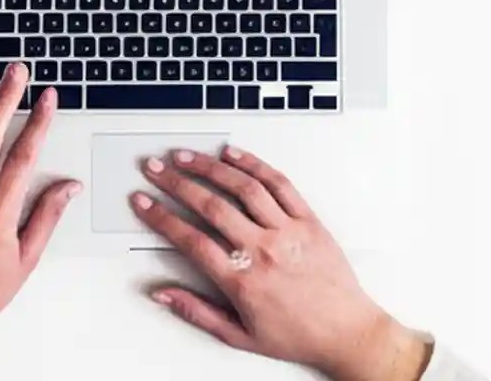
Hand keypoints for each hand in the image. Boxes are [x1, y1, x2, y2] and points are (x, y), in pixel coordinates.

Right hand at [132, 147, 430, 380]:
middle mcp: (263, 250)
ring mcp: (287, 232)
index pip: (190, 239)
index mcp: (242, 280)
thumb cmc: (298, 335)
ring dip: (209, 167)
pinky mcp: (308, 221)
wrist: (347, 331)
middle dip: (176, 183)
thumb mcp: (239, 335)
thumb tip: (162, 294)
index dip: (160, 217)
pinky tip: (234, 155)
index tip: (144, 203)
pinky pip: (280, 184)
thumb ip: (196, 311)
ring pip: (242, 188)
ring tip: (186, 156)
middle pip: (210, 206)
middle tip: (155, 170)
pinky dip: (255, 165)